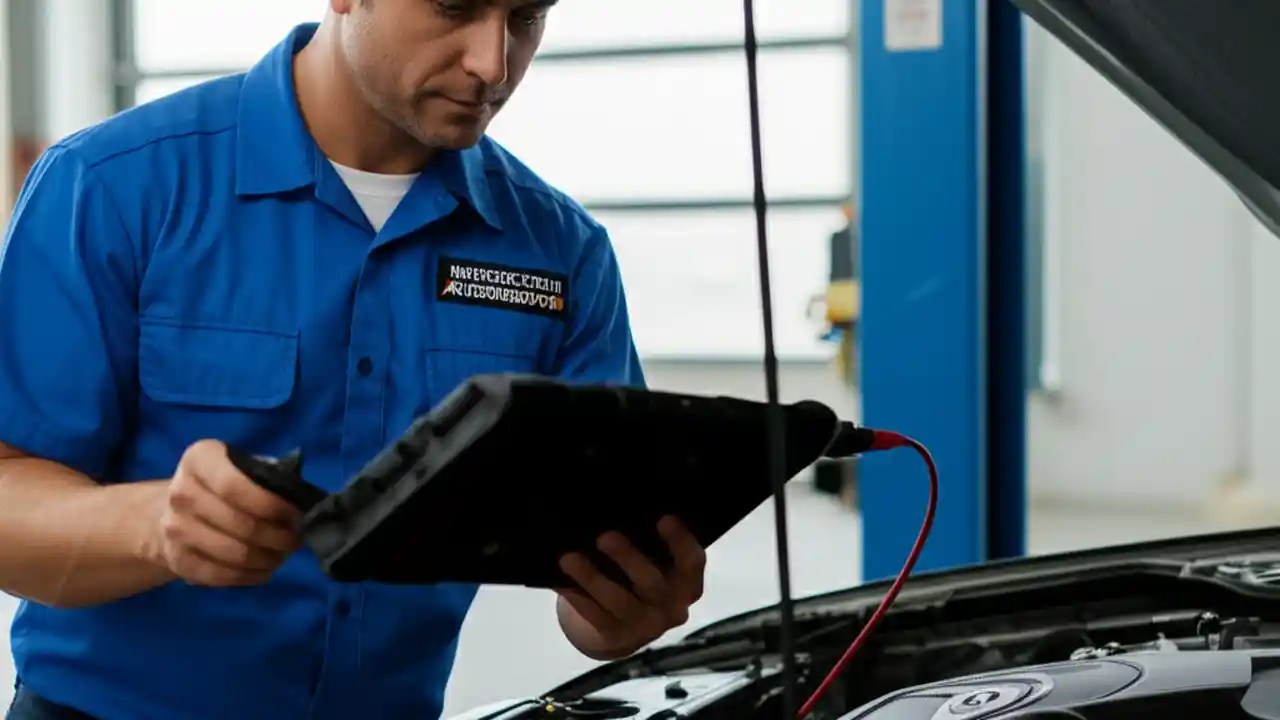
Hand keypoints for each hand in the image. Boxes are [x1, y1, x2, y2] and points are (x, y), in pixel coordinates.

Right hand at [147, 440, 302, 586]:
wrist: (171, 510)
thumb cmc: (222, 485)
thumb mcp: (242, 467)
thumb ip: (268, 478)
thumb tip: (302, 502)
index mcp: (200, 460)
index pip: (234, 486)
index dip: (270, 504)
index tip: (295, 514)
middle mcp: (180, 493)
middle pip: (240, 524)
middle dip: (278, 536)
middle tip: (296, 539)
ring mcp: (174, 530)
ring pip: (235, 554)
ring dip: (268, 558)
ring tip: (283, 554)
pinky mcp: (177, 561)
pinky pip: (222, 576)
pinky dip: (250, 576)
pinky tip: (264, 569)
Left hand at [555, 516, 706, 659]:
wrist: (627, 625)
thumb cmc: (641, 575)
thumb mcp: (657, 561)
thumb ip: (650, 542)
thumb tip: (623, 508)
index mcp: (688, 582)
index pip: (691, 561)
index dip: (680, 541)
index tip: (664, 517)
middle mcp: (672, 607)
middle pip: (652, 584)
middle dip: (628, 559)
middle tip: (604, 536)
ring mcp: (646, 627)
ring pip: (619, 602)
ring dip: (592, 579)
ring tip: (568, 558)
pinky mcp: (617, 636)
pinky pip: (595, 616)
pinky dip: (577, 597)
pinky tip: (560, 580)